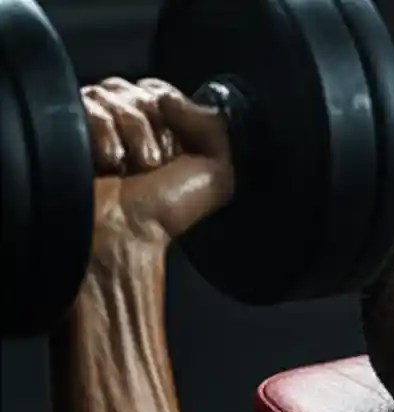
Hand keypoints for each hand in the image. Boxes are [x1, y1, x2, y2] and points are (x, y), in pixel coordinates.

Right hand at [84, 78, 233, 261]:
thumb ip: (214, 127)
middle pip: (137, 89)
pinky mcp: (68, 127)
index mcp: (162, 132)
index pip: (160, 91)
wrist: (123, 232)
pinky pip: (88, 102)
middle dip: (151, 125)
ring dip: (132, 132)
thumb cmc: (166, 210)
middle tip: (151, 162)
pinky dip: (103, 129)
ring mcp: (94, 126)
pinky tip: (108, 160)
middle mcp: (126, 127)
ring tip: (130, 166)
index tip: (173, 149)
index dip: (170, 111)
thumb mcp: (216, 172)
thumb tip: (172, 97)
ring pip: (114, 92)